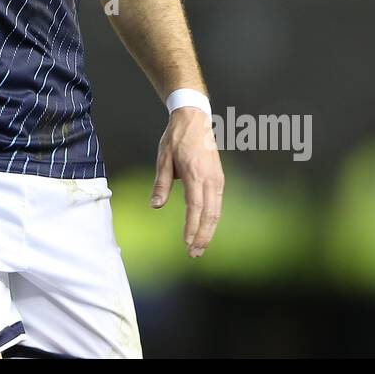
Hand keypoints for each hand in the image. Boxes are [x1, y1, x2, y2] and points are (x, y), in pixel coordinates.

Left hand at [152, 108, 223, 257]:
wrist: (195, 120)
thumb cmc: (176, 139)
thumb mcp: (163, 158)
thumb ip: (161, 183)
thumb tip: (155, 205)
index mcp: (195, 173)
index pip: (195, 207)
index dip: (192, 227)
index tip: (187, 243)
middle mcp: (210, 178)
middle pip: (210, 214)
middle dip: (203, 236)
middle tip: (194, 254)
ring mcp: (217, 179)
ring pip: (217, 211)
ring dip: (209, 231)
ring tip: (199, 247)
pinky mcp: (219, 179)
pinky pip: (218, 204)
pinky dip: (212, 219)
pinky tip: (205, 229)